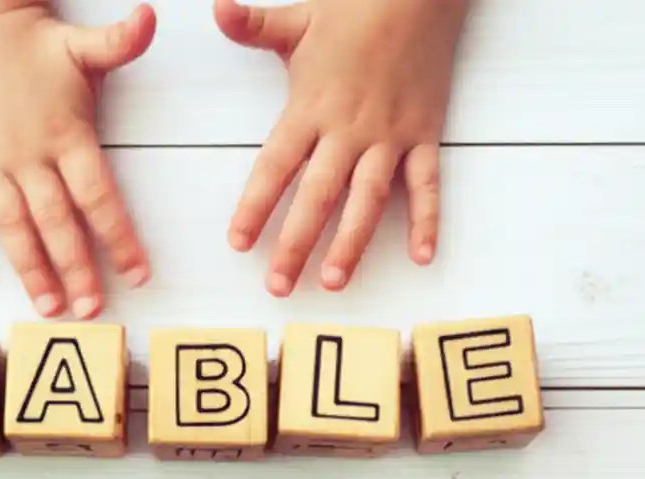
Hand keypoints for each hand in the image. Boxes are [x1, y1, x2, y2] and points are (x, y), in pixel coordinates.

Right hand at [0, 0, 155, 318]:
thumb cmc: (42, 44)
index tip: (137, 275)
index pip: (98, 197)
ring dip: (30, 269)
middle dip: (77, 270)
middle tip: (92, 311)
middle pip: (57, 223)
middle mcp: (29, 156)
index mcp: (66, 136)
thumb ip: (122, 41)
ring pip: (13, 226)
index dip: (119, 239)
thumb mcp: (87, 45)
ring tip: (48, 306)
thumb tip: (151, 17)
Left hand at [215, 0, 468, 295]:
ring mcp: (389, 136)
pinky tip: (423, 256)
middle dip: (296, 244)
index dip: (256, 206)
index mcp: (311, 107)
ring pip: (367, 199)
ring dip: (352, 243)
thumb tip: (217, 9)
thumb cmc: (355, 6)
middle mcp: (349, 129)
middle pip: (318, 196)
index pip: (276, 167)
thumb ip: (252, 26)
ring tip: (334, 281)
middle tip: (278, 285)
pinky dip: (428, 219)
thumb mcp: (298, 18)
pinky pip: (427, 184)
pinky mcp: (424, 134)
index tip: (239, 243)